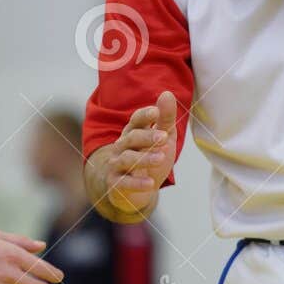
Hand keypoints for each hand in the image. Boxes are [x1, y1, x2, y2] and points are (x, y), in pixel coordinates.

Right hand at [97, 91, 178, 215]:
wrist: (137, 190)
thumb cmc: (151, 157)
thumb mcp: (164, 137)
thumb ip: (166, 118)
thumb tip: (167, 93)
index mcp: (134, 131)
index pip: (136, 120)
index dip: (145, 115)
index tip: (156, 112)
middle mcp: (122, 146)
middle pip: (132, 138)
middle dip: (147, 137)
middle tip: (164, 137)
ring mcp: (117, 164)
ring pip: (127, 159)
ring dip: (144, 158)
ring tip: (161, 158)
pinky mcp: (116, 184)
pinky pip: (124, 183)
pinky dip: (136, 183)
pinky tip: (150, 183)